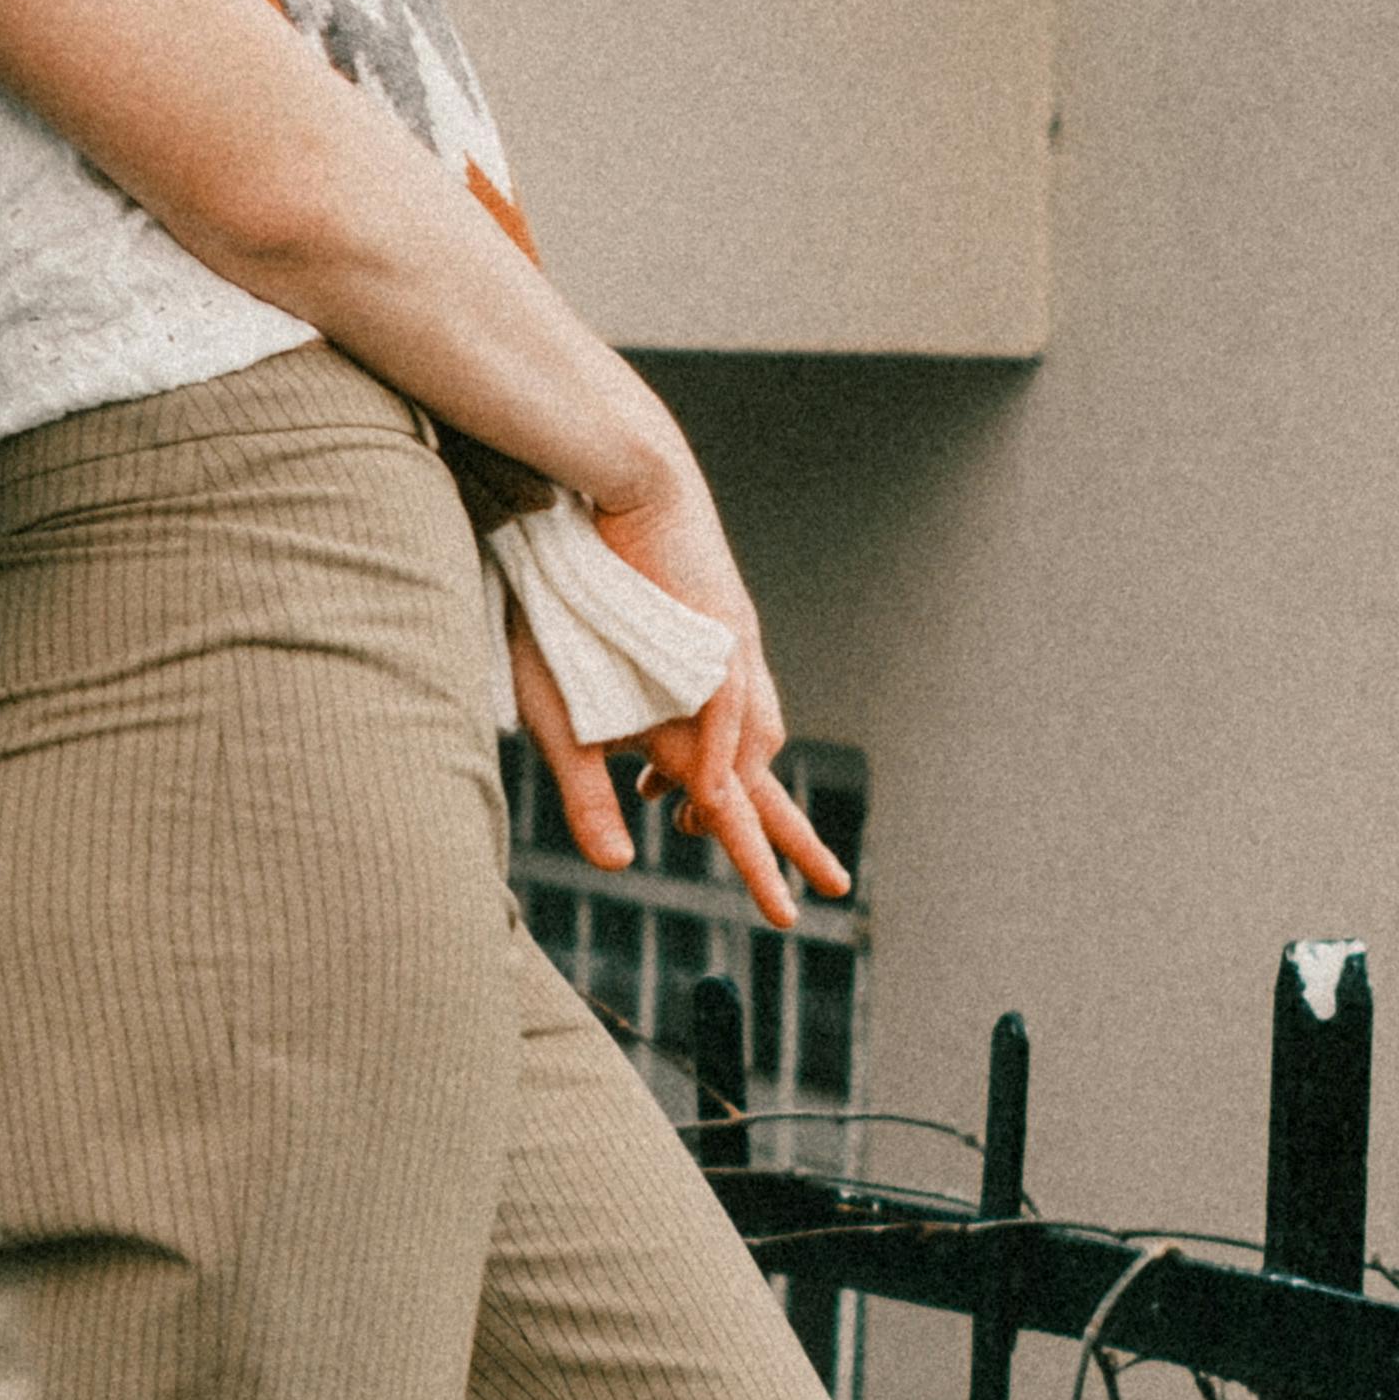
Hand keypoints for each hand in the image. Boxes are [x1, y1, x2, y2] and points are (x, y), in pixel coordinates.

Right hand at [525, 468, 852, 942]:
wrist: (587, 494)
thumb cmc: (566, 597)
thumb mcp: (567, 714)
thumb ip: (593, 788)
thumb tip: (621, 862)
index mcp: (689, 715)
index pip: (732, 797)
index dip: (758, 848)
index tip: (782, 905)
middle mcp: (718, 696)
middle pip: (766, 784)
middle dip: (794, 844)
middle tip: (832, 893)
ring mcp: (722, 662)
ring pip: (752, 747)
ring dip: (741, 799)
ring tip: (710, 832)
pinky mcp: (713, 630)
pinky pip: (724, 704)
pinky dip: (718, 749)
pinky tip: (706, 786)